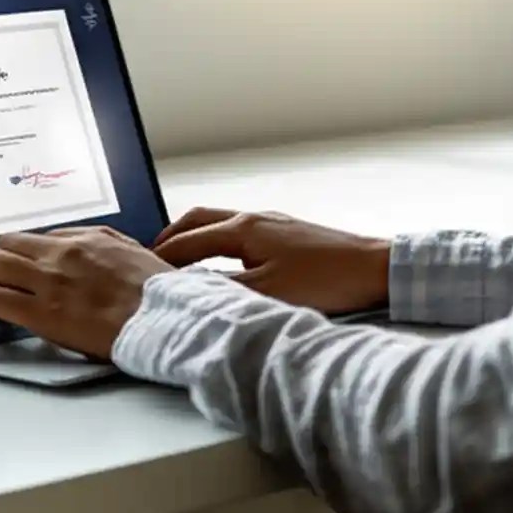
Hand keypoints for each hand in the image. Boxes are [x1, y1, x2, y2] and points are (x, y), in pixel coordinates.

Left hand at [0, 226, 174, 360]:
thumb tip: (90, 248)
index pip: (42, 237)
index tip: (25, 263)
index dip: (29, 253)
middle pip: (8, 243)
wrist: (163, 317)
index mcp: (88, 239)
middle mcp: (61, 253)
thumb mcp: (136, 254)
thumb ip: (108, 247)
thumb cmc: (158, 293)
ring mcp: (47, 281)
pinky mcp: (38, 311)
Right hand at [154, 208, 390, 314]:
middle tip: (149, 259)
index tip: (138, 274)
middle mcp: (254, 218)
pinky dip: (219, 244)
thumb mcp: (267, 295)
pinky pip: (239, 232)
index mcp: (242, 229)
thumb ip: (224, 292)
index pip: (187, 242)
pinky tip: (225, 264)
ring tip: (180, 262)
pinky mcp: (289, 233)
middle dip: (171, 237)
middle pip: (199, 220)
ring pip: (220, 223)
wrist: (374, 267)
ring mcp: (273, 222)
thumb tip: (188, 294)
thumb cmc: (324, 280)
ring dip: (196, 239)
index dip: (160, 259)